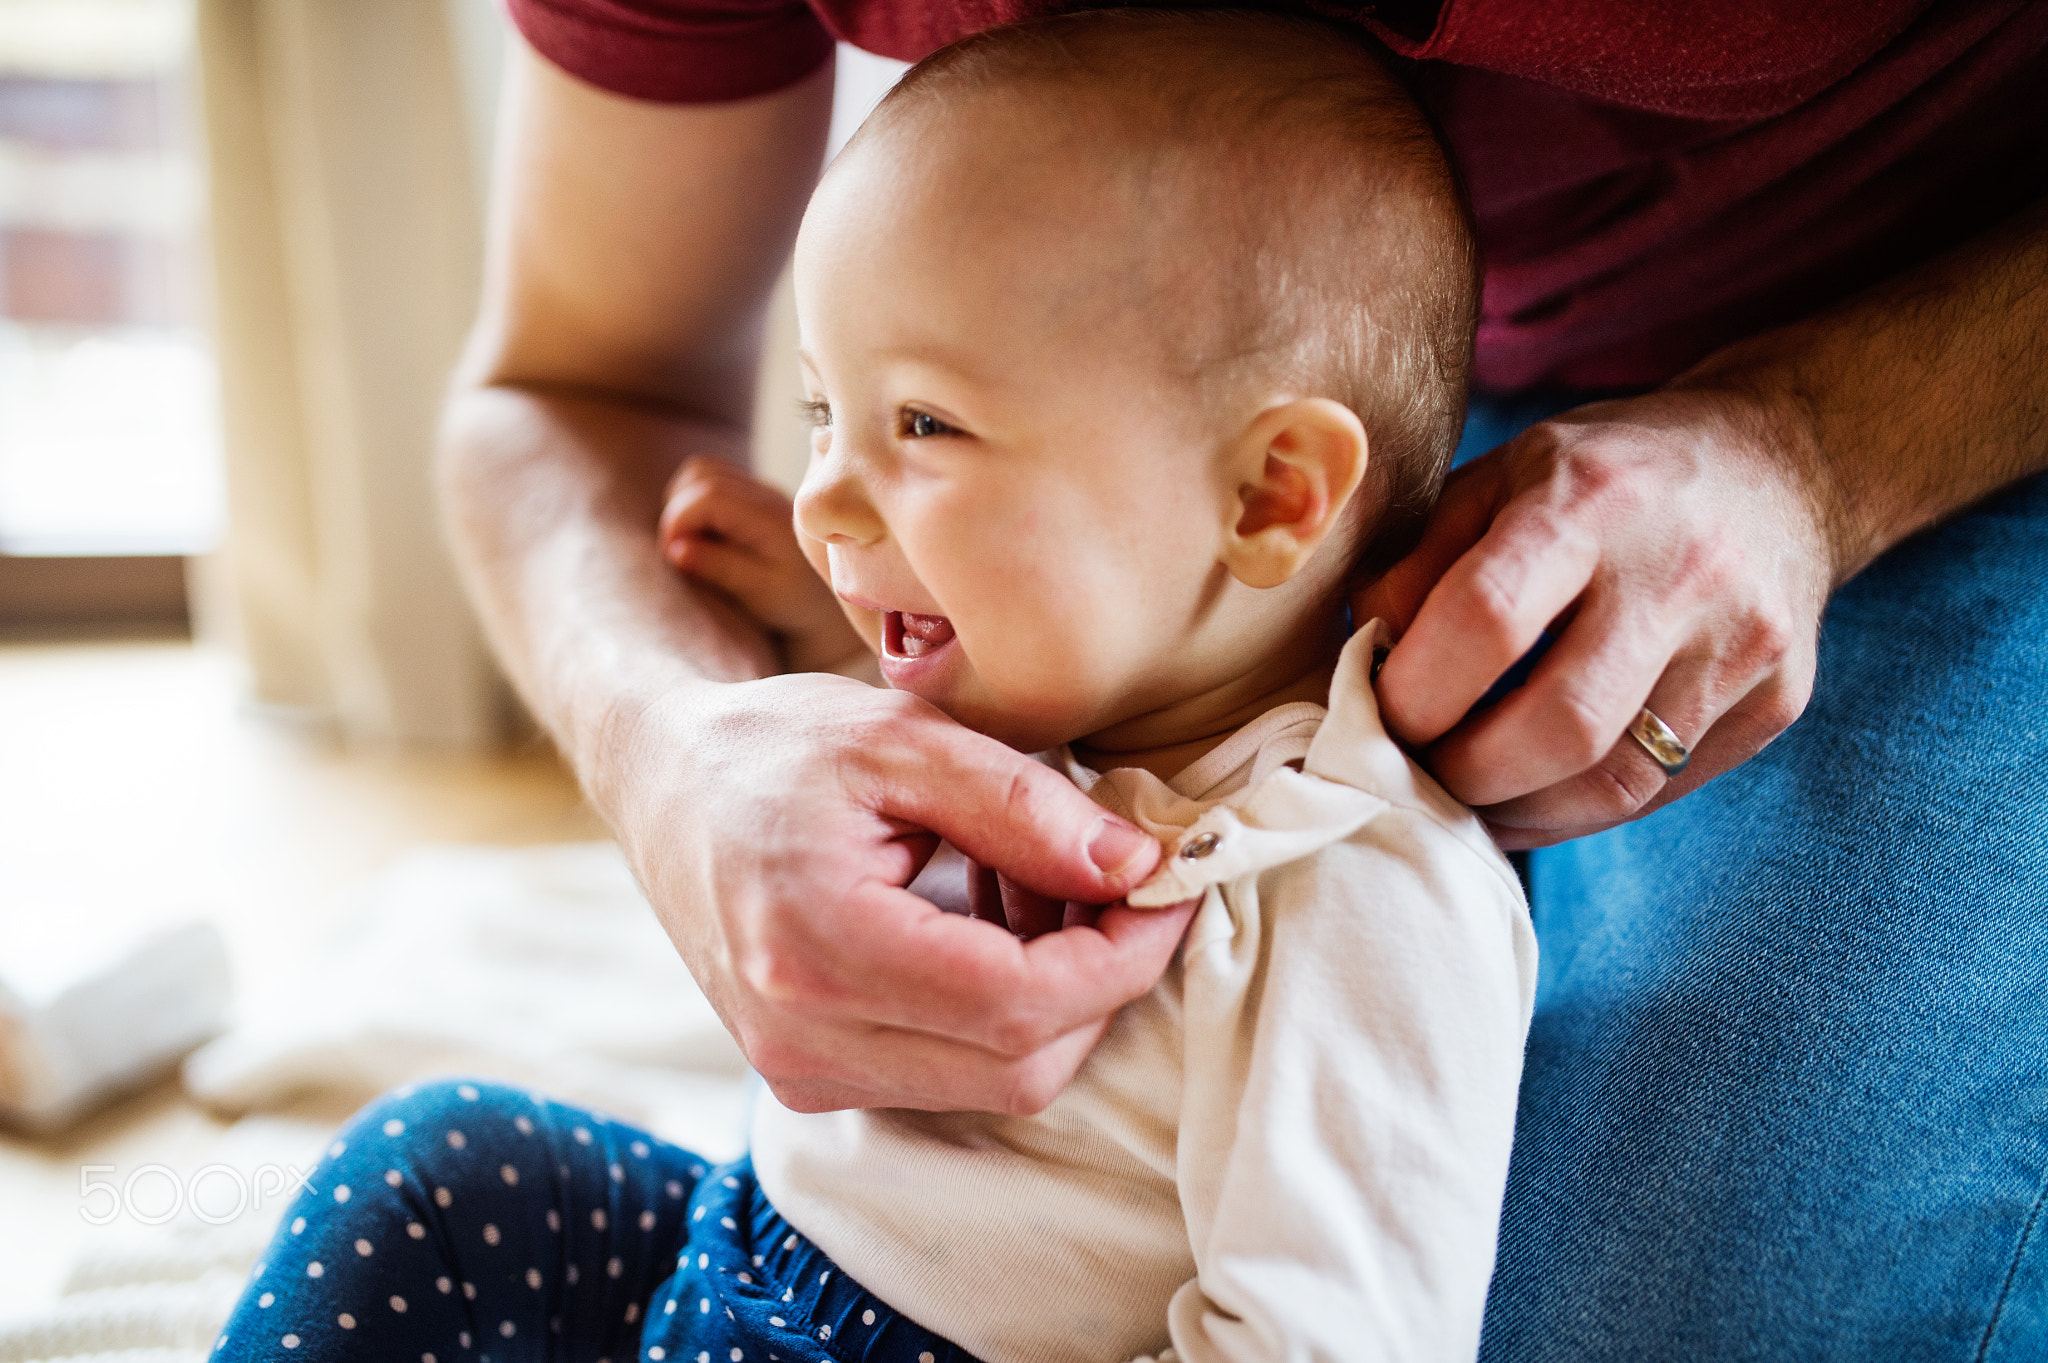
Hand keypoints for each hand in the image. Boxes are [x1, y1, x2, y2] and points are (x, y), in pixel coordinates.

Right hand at [603, 670, 1191, 1113]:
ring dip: (1054, 997)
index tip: (1166, 886)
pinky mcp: (810, 1079)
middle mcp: (802, 1038)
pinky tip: (988, 921)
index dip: (1119, 956)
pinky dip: (1002, 1012)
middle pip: (1019, 1065)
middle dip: (1098, 980)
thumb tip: (1136, 866)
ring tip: (1034, 884)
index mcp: (816, 947)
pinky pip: (950, 1075)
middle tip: (1113, 880)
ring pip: (994, 1082)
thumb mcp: (900, 735)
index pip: (1016, 1003)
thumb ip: (1021, 803)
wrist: (664, 784)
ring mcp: (801, 1072)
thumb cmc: (774, 745)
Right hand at [659, 455, 867, 673]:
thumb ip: (721, 568)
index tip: (671, 554)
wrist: (828, 604)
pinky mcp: (754, 497)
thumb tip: (675, 548)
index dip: (678, 520)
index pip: (709, 495)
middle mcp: (766, 495)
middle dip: (678, 509)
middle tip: (679, 551)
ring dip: (684, 501)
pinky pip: (713, 481)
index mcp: (770, 517)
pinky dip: (696, 503)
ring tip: (690, 543)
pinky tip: (704, 537)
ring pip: (704, 471)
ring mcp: (760, 491)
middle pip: (702, 473)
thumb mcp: (762, 594)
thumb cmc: (798, 604)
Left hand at [1355, 387, 1834, 848]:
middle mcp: (1680, 571)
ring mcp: (1741, 645)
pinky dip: (1574, 813)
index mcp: (1590, 499)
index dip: (1417, 689)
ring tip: (1462, 797)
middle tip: (1414, 773)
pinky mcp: (1775, 703)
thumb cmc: (1608, 477)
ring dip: (1516, 811)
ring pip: (1613, 782)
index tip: (1378, 712)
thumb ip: (1421, 558)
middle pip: (1558, 726)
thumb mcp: (1503, 475)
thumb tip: (1362, 656)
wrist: (1783, 467)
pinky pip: (1657, 793)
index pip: (1487, 618)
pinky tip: (1528, 798)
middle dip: (1464, 773)